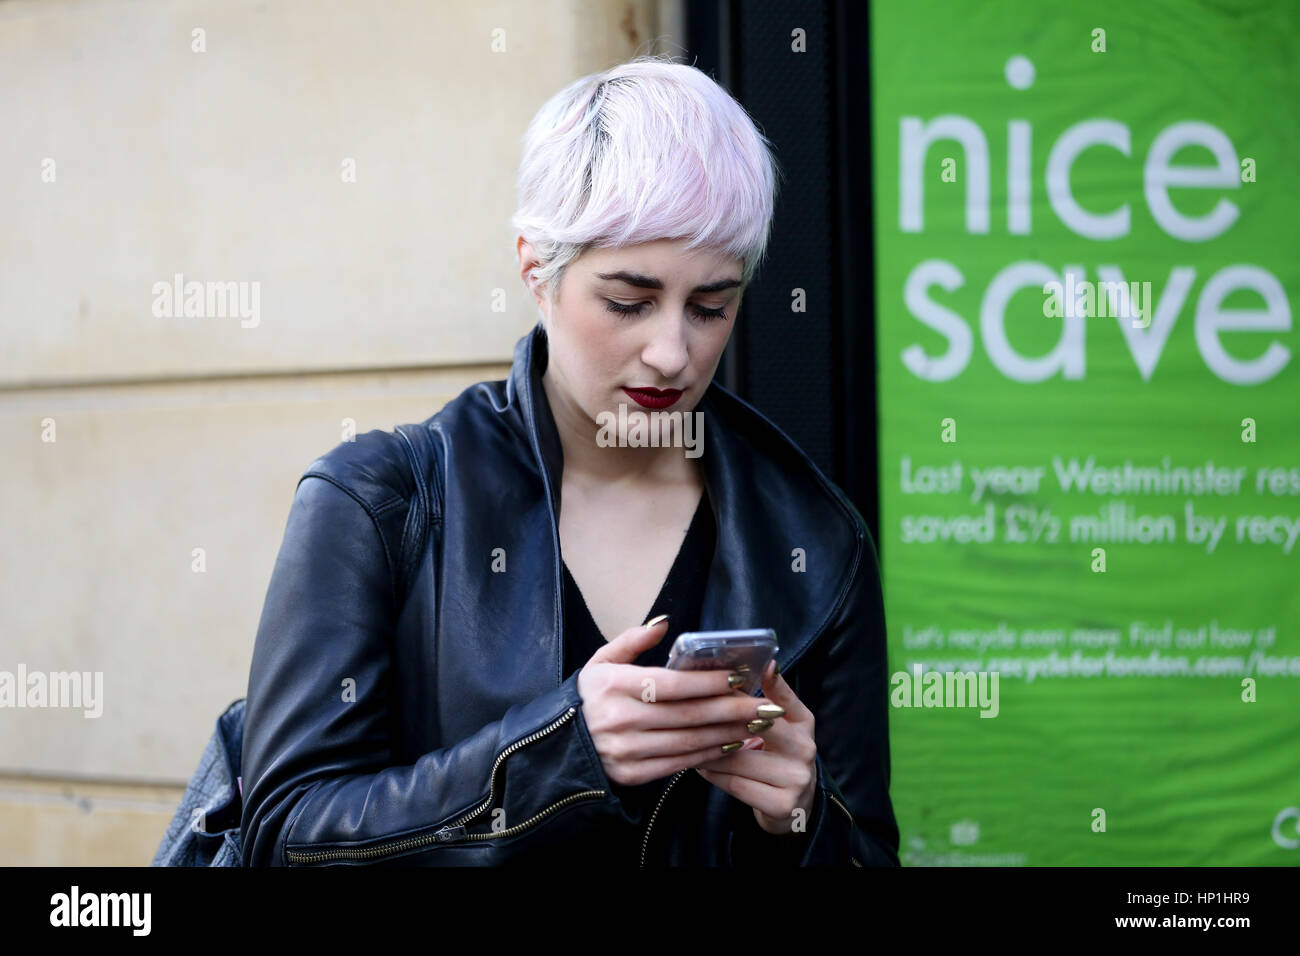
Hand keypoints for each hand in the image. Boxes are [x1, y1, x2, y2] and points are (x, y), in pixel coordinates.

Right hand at [576, 617, 772, 786]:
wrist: (557, 744)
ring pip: (688, 742)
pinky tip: (731, 745)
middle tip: (764, 704)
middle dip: (731, 710)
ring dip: (727, 734)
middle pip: (688, 714)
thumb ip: (632, 640)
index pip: (672, 683)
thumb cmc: (588, 697)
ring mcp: (626, 750)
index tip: (739, 676)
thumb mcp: (600, 661)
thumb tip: (665, 623)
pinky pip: (678, 764)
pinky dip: (708, 756)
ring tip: (756, 725)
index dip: (708, 681)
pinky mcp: (632, 774)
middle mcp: (621, 718)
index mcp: (615, 685)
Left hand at [695, 659, 818, 834]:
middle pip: (752, 728)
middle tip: (687, 712)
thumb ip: (774, 694)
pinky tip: (699, 765)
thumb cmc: (781, 756)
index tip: (723, 682)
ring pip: (736, 759)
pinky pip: (734, 784)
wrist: (795, 807)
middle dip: (718, 720)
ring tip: (685, 739)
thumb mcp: (785, 723)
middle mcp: (805, 749)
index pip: (775, 700)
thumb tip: (766, 662)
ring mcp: (795, 779)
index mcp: (804, 723)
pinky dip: (712, 774)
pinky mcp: (780, 805)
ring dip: (706, 749)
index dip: (745, 693)